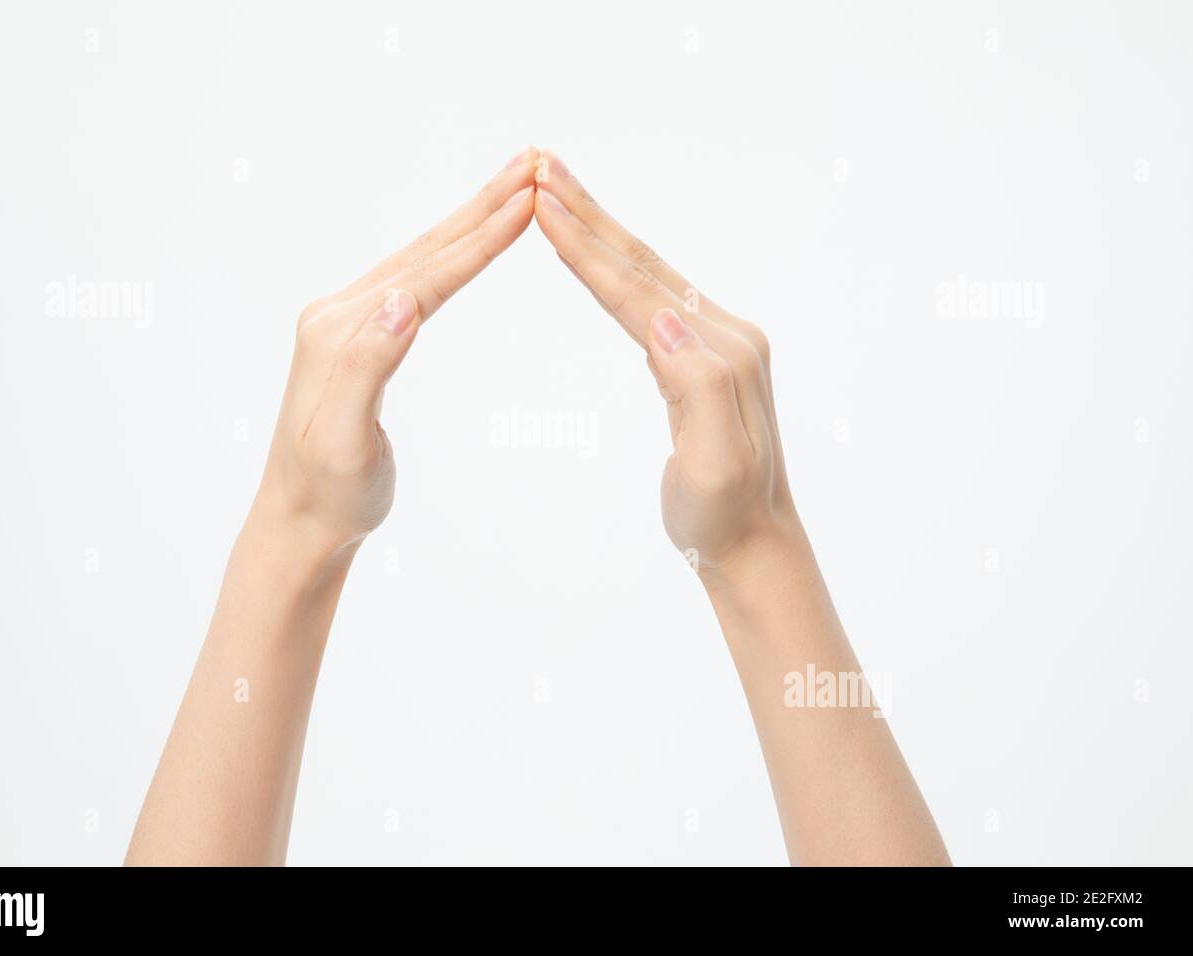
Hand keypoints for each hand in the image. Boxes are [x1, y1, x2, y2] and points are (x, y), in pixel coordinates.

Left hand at [250, 150, 537, 565]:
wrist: (299, 521)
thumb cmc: (330, 494)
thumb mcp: (345, 440)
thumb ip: (367, 367)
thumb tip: (402, 300)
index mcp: (339, 334)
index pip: (424, 277)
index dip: (480, 240)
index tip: (528, 200)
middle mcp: (338, 315)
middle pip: (423, 251)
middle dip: (481, 207)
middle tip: (532, 162)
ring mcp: (346, 322)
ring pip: (420, 260)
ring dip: (469, 221)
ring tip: (513, 187)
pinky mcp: (357, 336)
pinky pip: (414, 281)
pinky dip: (450, 255)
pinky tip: (467, 243)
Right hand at [532, 152, 795, 574]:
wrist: (754, 543)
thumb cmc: (723, 514)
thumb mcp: (714, 463)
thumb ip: (698, 386)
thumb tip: (662, 315)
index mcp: (722, 357)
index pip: (640, 292)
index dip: (587, 248)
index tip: (543, 204)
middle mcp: (725, 336)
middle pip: (644, 265)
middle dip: (590, 216)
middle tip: (544, 167)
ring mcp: (718, 342)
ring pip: (647, 274)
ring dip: (601, 231)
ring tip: (561, 194)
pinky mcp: (705, 356)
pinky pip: (652, 298)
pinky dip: (617, 268)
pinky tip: (600, 253)